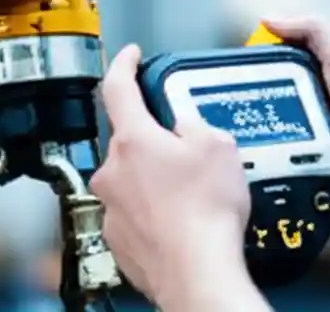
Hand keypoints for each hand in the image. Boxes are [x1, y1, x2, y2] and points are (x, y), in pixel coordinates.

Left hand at [90, 44, 269, 311]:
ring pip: (131, 180)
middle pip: (129, 140)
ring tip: (192, 198)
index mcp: (132, 140)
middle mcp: (112, 171)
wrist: (197, 274)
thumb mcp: (218, 148)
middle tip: (188, 154)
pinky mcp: (117, 238)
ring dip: (155, 182)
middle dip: (156, 142)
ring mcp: (111, 206)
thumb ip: (196, 126)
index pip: (117, 86)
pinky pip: (135, 214)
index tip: (130, 55)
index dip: (124, 64)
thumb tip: (185, 128)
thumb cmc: (205, 215)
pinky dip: (154, 215)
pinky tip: (181, 223)